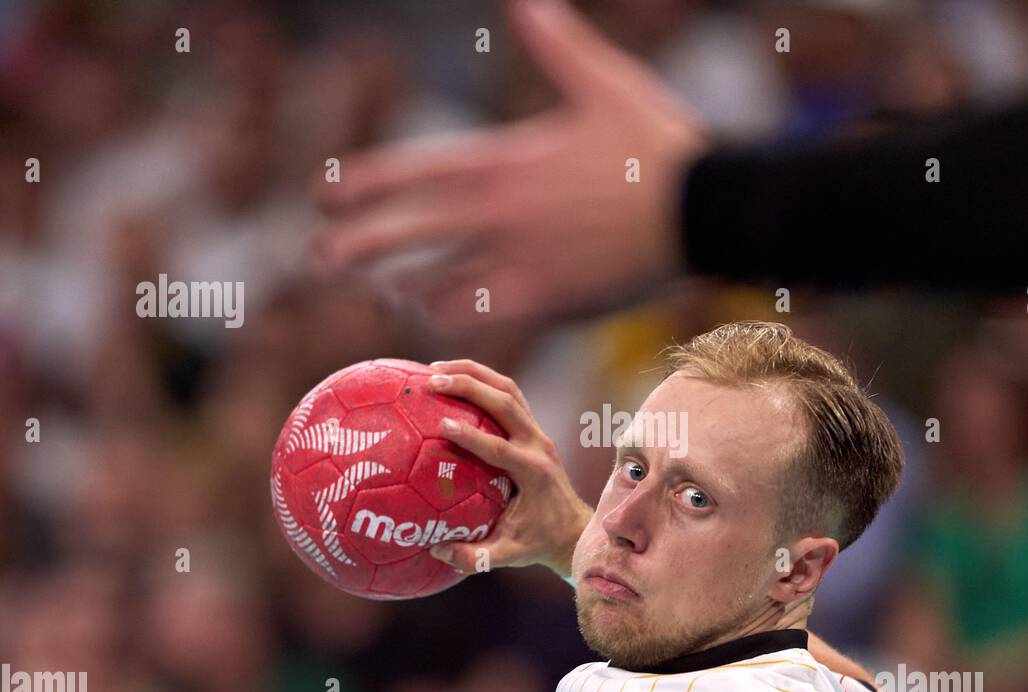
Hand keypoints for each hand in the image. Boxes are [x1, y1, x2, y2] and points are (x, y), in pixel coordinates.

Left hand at [312, 0, 707, 328]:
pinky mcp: (545, 304)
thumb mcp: (603, 82)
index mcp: (499, 161)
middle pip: (399, 236)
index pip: (405, 172)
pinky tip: (449, 322)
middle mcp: (495, 216)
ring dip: (407, 293)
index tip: (324, 195)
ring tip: (395, 294)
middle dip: (352, 247)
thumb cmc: (656, 144)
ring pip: (434, 289)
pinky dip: (456, 322)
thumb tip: (528, 0)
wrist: (705, 211)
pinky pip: (480, 323)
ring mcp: (516, 264)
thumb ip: (556, 43)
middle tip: (322, 258)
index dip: (358, 184)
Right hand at [424, 359, 591, 578]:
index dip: (472, 435)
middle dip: (469, 386)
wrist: (574, 528)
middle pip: (505, 402)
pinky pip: (508, 395)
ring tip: (435, 368)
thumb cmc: (540, 542)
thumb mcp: (509, 554)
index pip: (500, 448)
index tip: (441, 425)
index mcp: (533, 472)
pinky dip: (481, 382)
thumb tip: (436, 552)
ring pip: (508, 389)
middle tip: (430, 380)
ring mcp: (537, 432)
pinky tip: (452, 379)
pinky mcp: (532, 428)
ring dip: (474, 374)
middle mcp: (537, 445)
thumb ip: (475, 557)